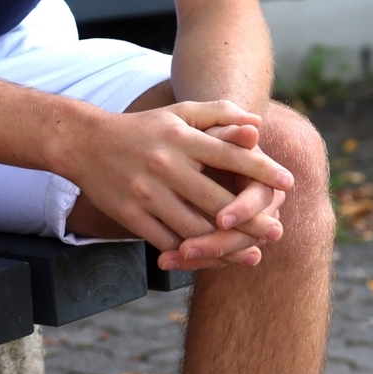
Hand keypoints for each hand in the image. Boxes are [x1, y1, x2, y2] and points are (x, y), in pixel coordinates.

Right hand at [65, 100, 293, 254]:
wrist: (84, 144)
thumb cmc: (142, 129)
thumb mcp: (178, 113)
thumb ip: (219, 115)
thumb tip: (257, 126)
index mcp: (181, 138)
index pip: (230, 154)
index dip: (262, 168)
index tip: (287, 183)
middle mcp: (165, 165)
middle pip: (217, 200)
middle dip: (251, 219)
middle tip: (276, 231)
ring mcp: (147, 193)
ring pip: (193, 228)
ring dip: (226, 246)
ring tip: (252, 254)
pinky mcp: (130, 216)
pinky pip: (167, 242)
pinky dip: (191, 255)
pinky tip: (212, 260)